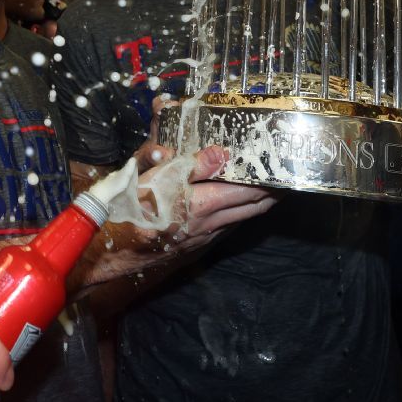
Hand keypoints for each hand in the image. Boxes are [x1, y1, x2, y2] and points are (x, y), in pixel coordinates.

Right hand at [91, 143, 277, 268]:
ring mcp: (203, 236)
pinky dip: (239, 214)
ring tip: (271, 192)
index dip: (270, 182)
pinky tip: (237, 208)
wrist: (113, 247)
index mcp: (205, 204)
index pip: (250, 191)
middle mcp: (210, 224)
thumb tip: (223, 153)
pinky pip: (226, 226)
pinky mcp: (194, 242)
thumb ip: (193, 164)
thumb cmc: (130, 208)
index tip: (285, 171)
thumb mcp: (158, 176)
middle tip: (287, 181)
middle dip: (272, 194)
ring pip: (241, 219)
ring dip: (258, 205)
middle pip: (252, 207)